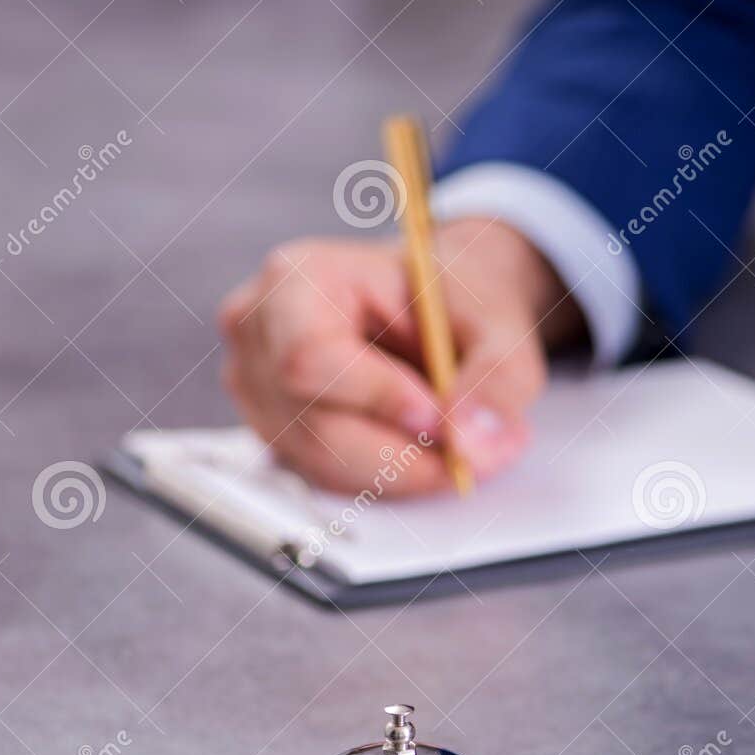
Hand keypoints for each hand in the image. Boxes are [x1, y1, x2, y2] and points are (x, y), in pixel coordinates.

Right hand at [218, 218, 578, 494]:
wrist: (436, 307)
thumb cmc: (454, 300)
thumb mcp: (498, 324)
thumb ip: (496, 381)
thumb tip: (472, 445)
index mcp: (299, 277)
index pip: (312, 357)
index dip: (377, 399)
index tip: (439, 419)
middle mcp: (260, 330)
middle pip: (314, 423)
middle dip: (399, 454)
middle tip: (466, 457)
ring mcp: (255, 384)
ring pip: (319, 460)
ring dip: (394, 472)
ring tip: (450, 448)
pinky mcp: (270, 428)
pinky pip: (320, 475)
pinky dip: (376, 477)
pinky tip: (412, 451)